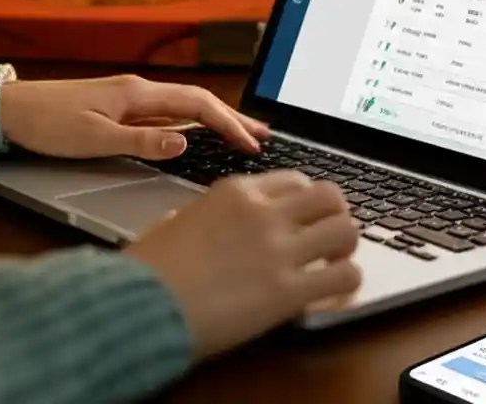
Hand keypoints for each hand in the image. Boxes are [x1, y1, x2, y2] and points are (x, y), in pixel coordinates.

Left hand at [0, 75, 268, 159]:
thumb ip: (140, 142)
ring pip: (183, 108)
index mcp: (136, 94)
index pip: (197, 105)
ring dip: (215, 120)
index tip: (252, 145)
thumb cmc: (45, 124)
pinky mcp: (118, 109)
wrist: (7, 109)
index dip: (229, 124)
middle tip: (265, 135)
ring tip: (243, 134)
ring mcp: (128, 98)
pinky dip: (191, 125)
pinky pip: (166, 114)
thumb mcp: (93, 139)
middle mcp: (137, 91)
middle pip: (198, 102)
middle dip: (233, 118)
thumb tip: (183, 144)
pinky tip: (198, 136)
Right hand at [126, 170, 361, 359]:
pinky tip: (331, 292)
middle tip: (327, 237)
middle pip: (329, 196)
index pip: (294, 180)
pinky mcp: (288, 291)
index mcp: (234, 192)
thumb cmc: (147, 269)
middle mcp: (262, 213)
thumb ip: (199, 215)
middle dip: (334, 216)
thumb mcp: (173, 222)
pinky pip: (344, 276)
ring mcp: (278, 250)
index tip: (304, 218)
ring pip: (346, 230)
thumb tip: (195, 219)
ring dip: (345, 248)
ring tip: (333, 264)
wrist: (139, 305)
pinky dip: (345, 283)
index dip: (306, 202)